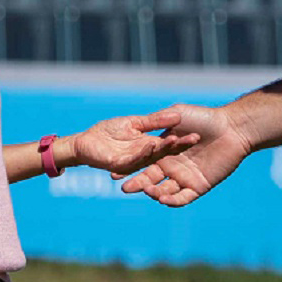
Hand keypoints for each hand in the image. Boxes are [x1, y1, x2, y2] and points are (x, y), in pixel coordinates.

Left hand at [66, 109, 199, 175]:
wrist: (83, 143)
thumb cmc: (106, 132)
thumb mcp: (134, 122)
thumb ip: (155, 121)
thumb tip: (175, 116)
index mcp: (149, 145)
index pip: (170, 143)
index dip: (183, 139)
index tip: (198, 132)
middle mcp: (144, 156)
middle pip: (166, 151)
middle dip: (180, 145)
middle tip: (196, 138)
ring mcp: (133, 162)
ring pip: (153, 157)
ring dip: (165, 149)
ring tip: (178, 140)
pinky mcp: (119, 165)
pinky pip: (134, 160)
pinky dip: (143, 154)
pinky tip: (151, 145)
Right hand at [119, 102, 254, 206]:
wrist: (231, 128)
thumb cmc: (205, 118)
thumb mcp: (177, 114)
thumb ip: (158, 120)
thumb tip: (137, 125)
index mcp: (164, 152)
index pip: (142, 163)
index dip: (129, 168)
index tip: (114, 171)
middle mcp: (172, 166)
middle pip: (150, 179)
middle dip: (137, 184)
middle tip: (125, 187)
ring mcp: (184, 178)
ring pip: (164, 190)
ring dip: (154, 193)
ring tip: (147, 190)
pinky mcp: (198, 187)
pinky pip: (182, 198)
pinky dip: (172, 201)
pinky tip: (163, 199)